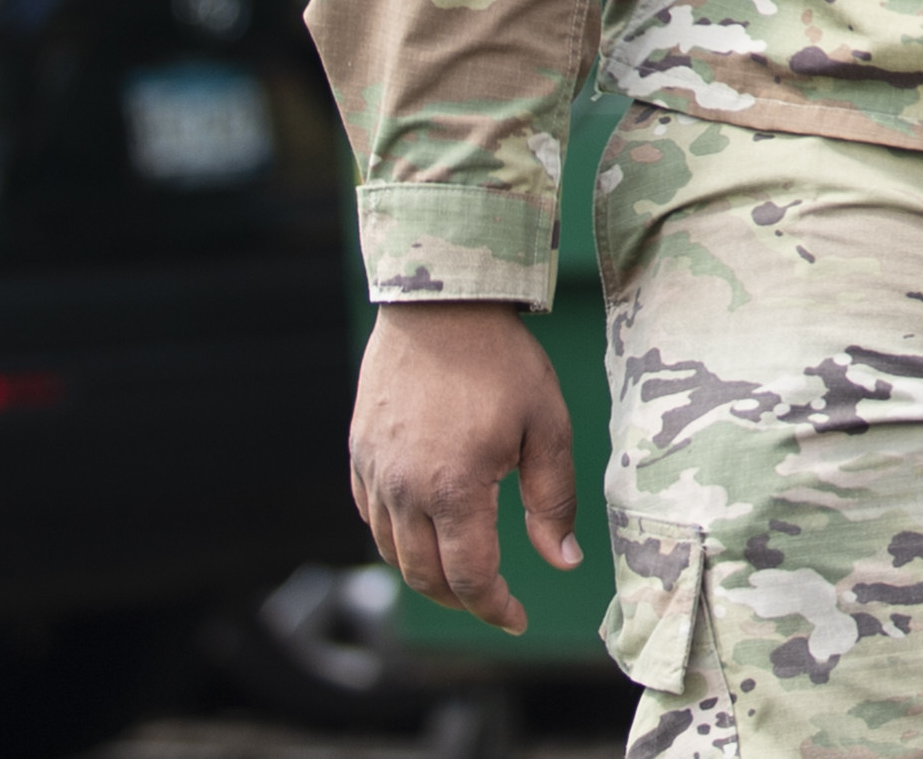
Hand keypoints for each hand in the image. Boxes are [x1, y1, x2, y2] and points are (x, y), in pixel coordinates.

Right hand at [349, 300, 583, 632]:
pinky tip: (426, 528)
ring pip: (392, 552)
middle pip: (425, 576)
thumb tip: (563, 561)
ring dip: (427, 572)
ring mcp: (374, 473)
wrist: (441, 305)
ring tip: (464, 570)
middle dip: (462, 598)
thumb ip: (553, 499)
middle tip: (494, 600)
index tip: (518, 618)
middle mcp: (404, 490)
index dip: (495, 608)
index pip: (470, 578)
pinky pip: (372, 516)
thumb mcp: (547, 426)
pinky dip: (397, 537)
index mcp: (453, 489)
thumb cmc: (502, 361)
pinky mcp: (360, 454)